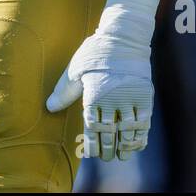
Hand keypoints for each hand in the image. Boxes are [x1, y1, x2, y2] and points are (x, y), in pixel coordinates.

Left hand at [46, 0, 159, 161]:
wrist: (124, 37)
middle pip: (109, 132)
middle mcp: (112, 100)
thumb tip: (50, 107)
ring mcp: (130, 98)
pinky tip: (137, 144)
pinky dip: (141, 135)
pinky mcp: (144, 96)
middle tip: (107, 158)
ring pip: (128, 130)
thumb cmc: (95, 52)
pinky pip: (144, 122)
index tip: (91, 154)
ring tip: (121, 156)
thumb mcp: (75, 69)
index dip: (92, 143)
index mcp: (93, 96)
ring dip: (124, 146)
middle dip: (108, 148)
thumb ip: (64, 91)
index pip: (91, 128)